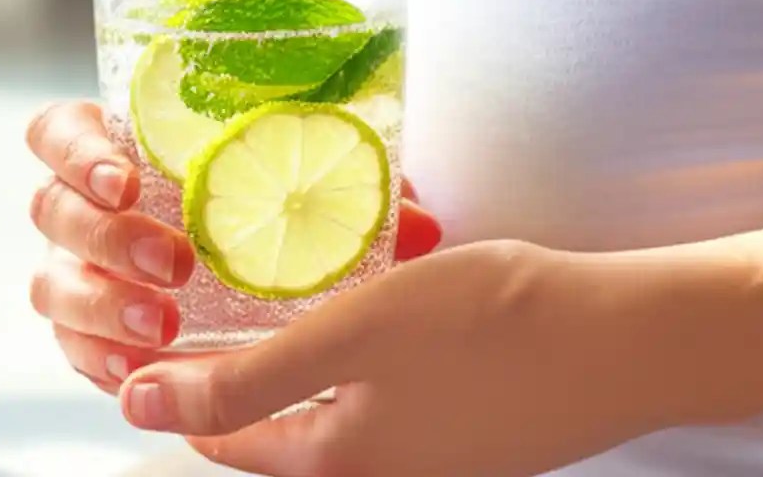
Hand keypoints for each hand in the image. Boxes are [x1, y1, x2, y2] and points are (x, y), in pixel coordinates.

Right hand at [25, 101, 442, 392]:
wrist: (255, 260)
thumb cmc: (268, 198)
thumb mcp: (307, 182)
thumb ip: (354, 190)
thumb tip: (421, 225)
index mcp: (121, 146)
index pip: (59, 132)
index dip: (78, 153)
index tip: (128, 180)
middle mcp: (86, 207)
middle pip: (52, 210)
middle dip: (107, 237)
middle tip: (175, 264)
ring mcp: (80, 270)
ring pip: (51, 283)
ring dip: (101, 304)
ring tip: (162, 326)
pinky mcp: (89, 330)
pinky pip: (72, 347)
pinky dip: (100, 360)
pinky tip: (138, 372)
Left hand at [115, 241, 682, 476]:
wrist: (624, 342)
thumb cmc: (489, 329)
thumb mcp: (350, 339)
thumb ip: (245, 380)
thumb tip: (139, 406)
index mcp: (335, 466)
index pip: (223, 434)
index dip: (176, 385)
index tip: (149, 333)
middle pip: (275, 426)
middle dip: (237, 368)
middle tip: (209, 305)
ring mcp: (426, 461)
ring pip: (330, 408)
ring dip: (299, 359)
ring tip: (281, 302)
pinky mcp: (464, 436)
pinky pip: (381, 399)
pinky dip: (357, 359)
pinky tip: (366, 317)